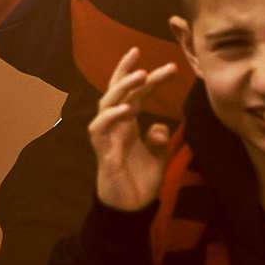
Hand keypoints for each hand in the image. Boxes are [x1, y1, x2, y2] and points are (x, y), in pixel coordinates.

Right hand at [88, 48, 178, 211]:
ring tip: (141, 75)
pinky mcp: (102, 150)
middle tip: (143, 55)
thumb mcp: (158, 157)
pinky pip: (101, 128)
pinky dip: (112, 116)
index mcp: (128, 123)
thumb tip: (160, 126)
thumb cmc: (140, 181)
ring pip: (108, 103)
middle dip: (128, 71)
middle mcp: (115, 125)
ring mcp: (106, 135)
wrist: (130, 209)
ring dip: (123, 88)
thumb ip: (160, 140)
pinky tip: (128, 108)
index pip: (133, 92)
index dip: (143, 75)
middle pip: (118, 91)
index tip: (163, 61)